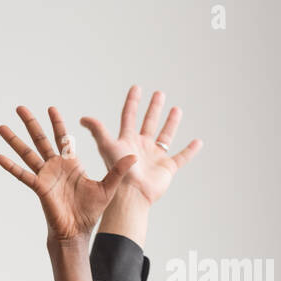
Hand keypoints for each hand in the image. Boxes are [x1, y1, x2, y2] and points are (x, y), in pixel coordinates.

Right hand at [0, 106, 135, 243]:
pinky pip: (23, 175)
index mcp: (71, 164)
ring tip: (1, 126)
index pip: (62, 138)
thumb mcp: (108, 187)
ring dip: (15, 140)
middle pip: (41, 139)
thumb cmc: (91, 211)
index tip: (51, 108)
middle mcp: (55, 166)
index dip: (57, 123)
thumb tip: (134, 156)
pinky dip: (11, 166)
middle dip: (31, 123)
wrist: (78, 231)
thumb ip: (118, 171)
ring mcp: (45, 176)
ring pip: (27, 153)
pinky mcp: (39, 187)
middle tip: (20, 107)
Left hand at [79, 86, 201, 204]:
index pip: (129, 116)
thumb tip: (83, 118)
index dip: (132, 102)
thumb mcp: (107, 146)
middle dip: (153, 108)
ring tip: (176, 109)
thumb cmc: (118, 171)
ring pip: (165, 136)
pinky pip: (181, 157)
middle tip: (159, 94)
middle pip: (148, 123)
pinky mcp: (167, 168)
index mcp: (127, 140)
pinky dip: (190, 151)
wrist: (132, 192)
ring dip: (171, 123)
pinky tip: (197, 142)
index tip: (136, 88)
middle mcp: (141, 147)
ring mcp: (155, 157)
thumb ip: (97, 130)